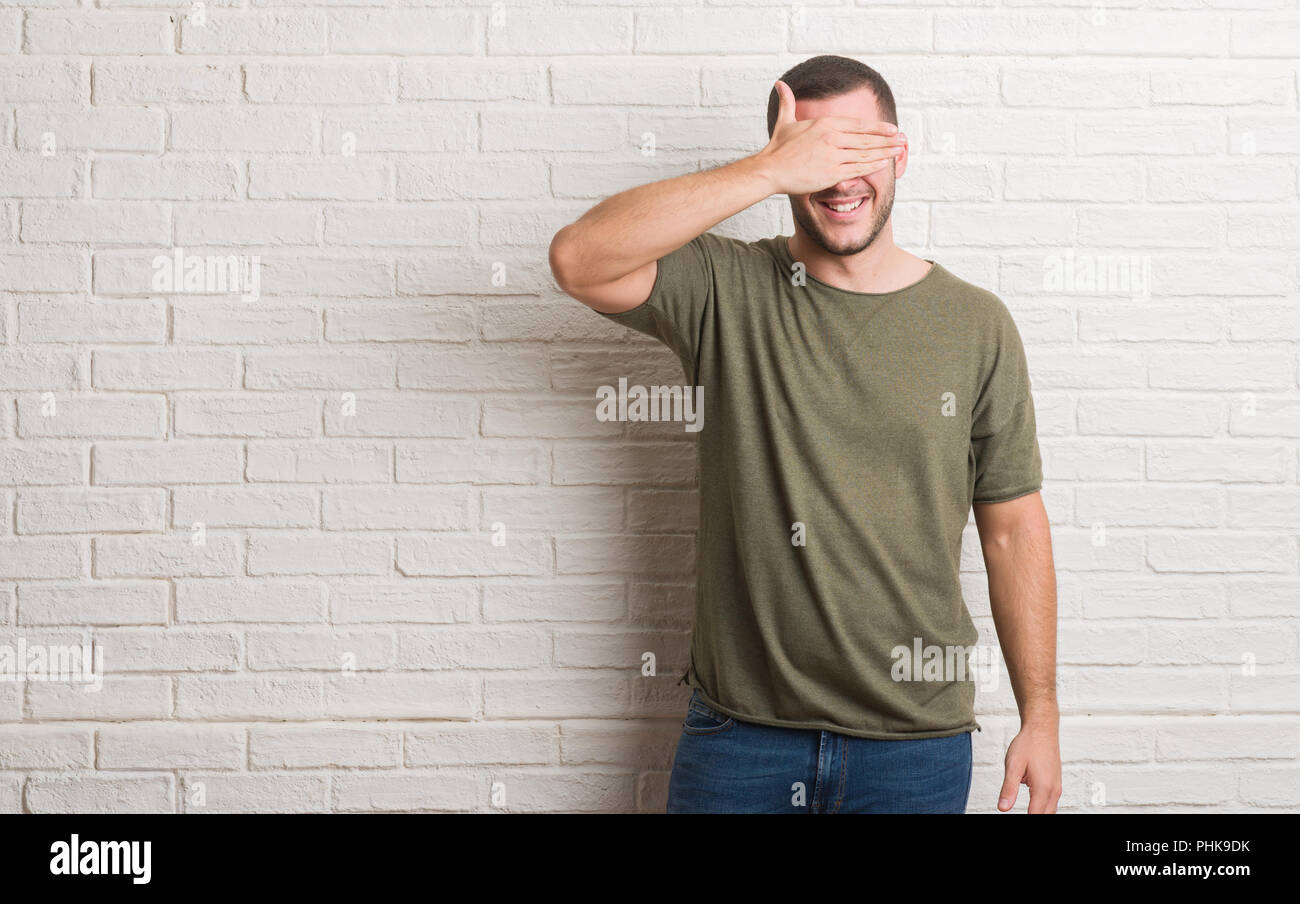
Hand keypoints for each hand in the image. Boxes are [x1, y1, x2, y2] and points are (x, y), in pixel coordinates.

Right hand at [752, 79, 906, 196]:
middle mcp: (832, 137)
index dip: (877, 127)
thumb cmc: (777, 149)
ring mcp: (833, 155)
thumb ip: (787, 103)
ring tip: (898, 150)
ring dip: (884, 152)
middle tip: (903, 139)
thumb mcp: (784, 122)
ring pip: (865, 153)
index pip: (858, 125)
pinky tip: (883, 163)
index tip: (891, 128)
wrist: (769, 170)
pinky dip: (872, 166)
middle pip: (866, 138)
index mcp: (825, 124)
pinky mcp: (831, 172)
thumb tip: (779, 84)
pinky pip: (857, 169)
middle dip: (887, 139)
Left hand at [998, 720, 1061, 812]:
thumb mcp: (1013, 766)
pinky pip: (1051, 802)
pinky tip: (1032, 805)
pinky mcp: (1056, 783)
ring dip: (1038, 813)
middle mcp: (1053, 790)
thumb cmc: (1028, 744)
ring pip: (1049, 811)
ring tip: (1026, 810)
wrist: (1042, 729)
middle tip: (1021, 814)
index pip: (1035, 816)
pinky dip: (1042, 807)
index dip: (1025, 821)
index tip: (1014, 818)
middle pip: (1045, 816)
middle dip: (1033, 818)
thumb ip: (1008, 789)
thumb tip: (1003, 808)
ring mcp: (1057, 787)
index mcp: (1043, 788)